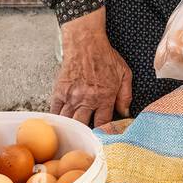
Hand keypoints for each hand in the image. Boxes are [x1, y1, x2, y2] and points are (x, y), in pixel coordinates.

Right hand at [50, 8, 131, 126]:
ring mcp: (72, 96)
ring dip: (71, 129)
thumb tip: (126, 112)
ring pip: (69, 121)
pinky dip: (58, 119)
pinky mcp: (60, 92)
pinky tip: (61, 124)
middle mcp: (87, 99)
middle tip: (87, 139)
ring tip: (74, 135)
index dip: (103, 132)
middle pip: (84, 126)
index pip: (103, 123)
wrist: (85, 43)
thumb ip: (126, 95)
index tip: (102, 137)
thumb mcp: (124, 74)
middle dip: (85, 134)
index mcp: (104, 97)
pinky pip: (56, 111)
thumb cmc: (105, 57)